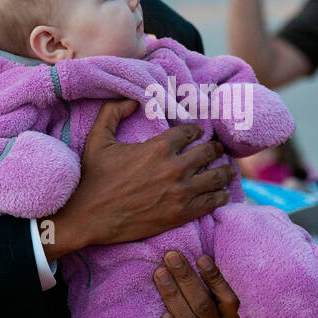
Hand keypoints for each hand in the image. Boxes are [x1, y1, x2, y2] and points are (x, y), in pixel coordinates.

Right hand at [43, 100, 235, 259]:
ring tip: (229, 170)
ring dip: (225, 171)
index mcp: (158, 147)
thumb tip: (130, 100)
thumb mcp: (98, 139)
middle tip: (218, 149)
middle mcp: (175, 168)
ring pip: (216, 177)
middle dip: (215, 148)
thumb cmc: (92, 178)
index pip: (190, 132)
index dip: (195, 131)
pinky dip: (220, 196)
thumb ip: (112, 113)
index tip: (198, 133)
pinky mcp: (181, 214)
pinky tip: (223, 194)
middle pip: (208, 152)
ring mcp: (180, 192)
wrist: (89, 217)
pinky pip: (211, 202)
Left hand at [155, 251, 246, 317]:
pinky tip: (162, 314)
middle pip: (204, 306)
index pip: (228, 298)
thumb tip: (200, 254)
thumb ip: (214, 288)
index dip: (214, 278)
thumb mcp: (220, 307)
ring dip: (173, 297)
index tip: (200, 257)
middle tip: (171, 257)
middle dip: (186, 279)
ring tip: (160, 274)